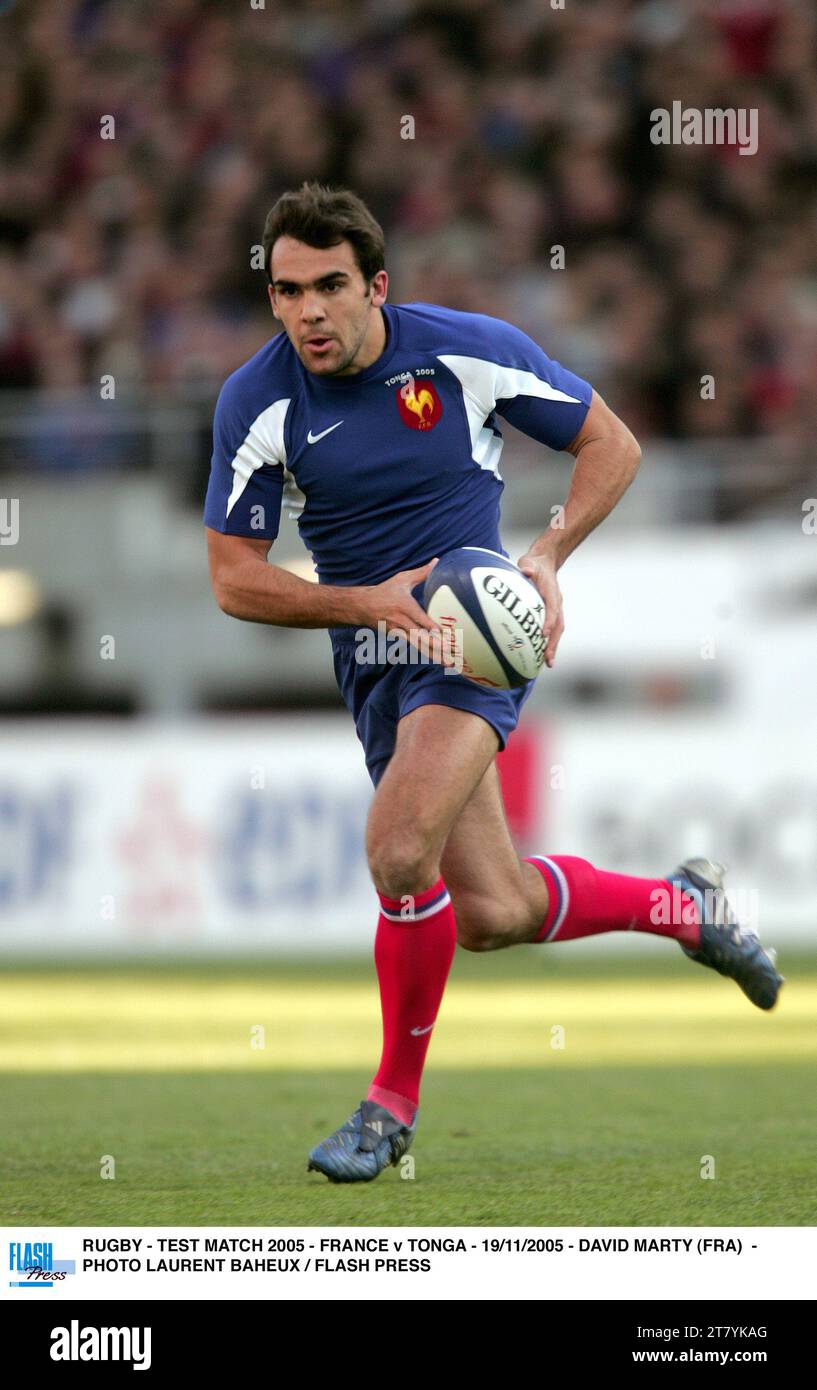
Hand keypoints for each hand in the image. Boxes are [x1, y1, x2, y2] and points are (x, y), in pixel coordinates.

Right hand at [363, 558, 454, 663]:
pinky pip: (415, 646)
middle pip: (421, 637)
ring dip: (435, 655)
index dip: (431, 628)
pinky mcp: (398, 637)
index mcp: (405, 606)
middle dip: (437, 647)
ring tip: (449, 663)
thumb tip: (436, 561)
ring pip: (419, 645)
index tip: (444, 635)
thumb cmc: (384, 591)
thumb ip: (421, 573)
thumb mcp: (402, 579)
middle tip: (452, 655)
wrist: (361, 606)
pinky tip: (439, 660)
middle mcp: (402, 621)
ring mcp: (399, 631)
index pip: (420, 619)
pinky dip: (428, 653)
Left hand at [516, 551, 562, 668]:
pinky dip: (548, 642)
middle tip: (548, 659)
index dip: (549, 621)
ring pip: (557, 631)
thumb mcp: (529, 562)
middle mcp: (556, 603)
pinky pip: (551, 630)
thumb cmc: (535, 564)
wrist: (545, 562)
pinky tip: (539, 654)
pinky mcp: (551, 613)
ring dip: (553, 647)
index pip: (553, 609)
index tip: (543, 633)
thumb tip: (526, 570)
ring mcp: (555, 609)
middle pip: (558, 626)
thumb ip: (527, 567)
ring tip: (548, 663)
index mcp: (552, 592)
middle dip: (554, 643)